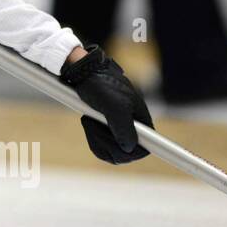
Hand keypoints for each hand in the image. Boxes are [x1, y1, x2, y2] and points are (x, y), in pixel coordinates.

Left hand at [61, 45, 153, 164]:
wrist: (83, 72)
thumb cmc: (99, 84)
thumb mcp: (114, 106)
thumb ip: (123, 127)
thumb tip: (129, 148)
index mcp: (141, 120)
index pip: (144, 149)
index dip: (131, 153)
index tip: (118, 149)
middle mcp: (133, 126)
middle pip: (125, 154)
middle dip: (107, 142)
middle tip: (95, 124)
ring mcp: (118, 127)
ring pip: (111, 151)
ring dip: (97, 138)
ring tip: (90, 120)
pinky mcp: (106, 127)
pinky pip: (101, 144)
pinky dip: (92, 136)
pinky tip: (88, 122)